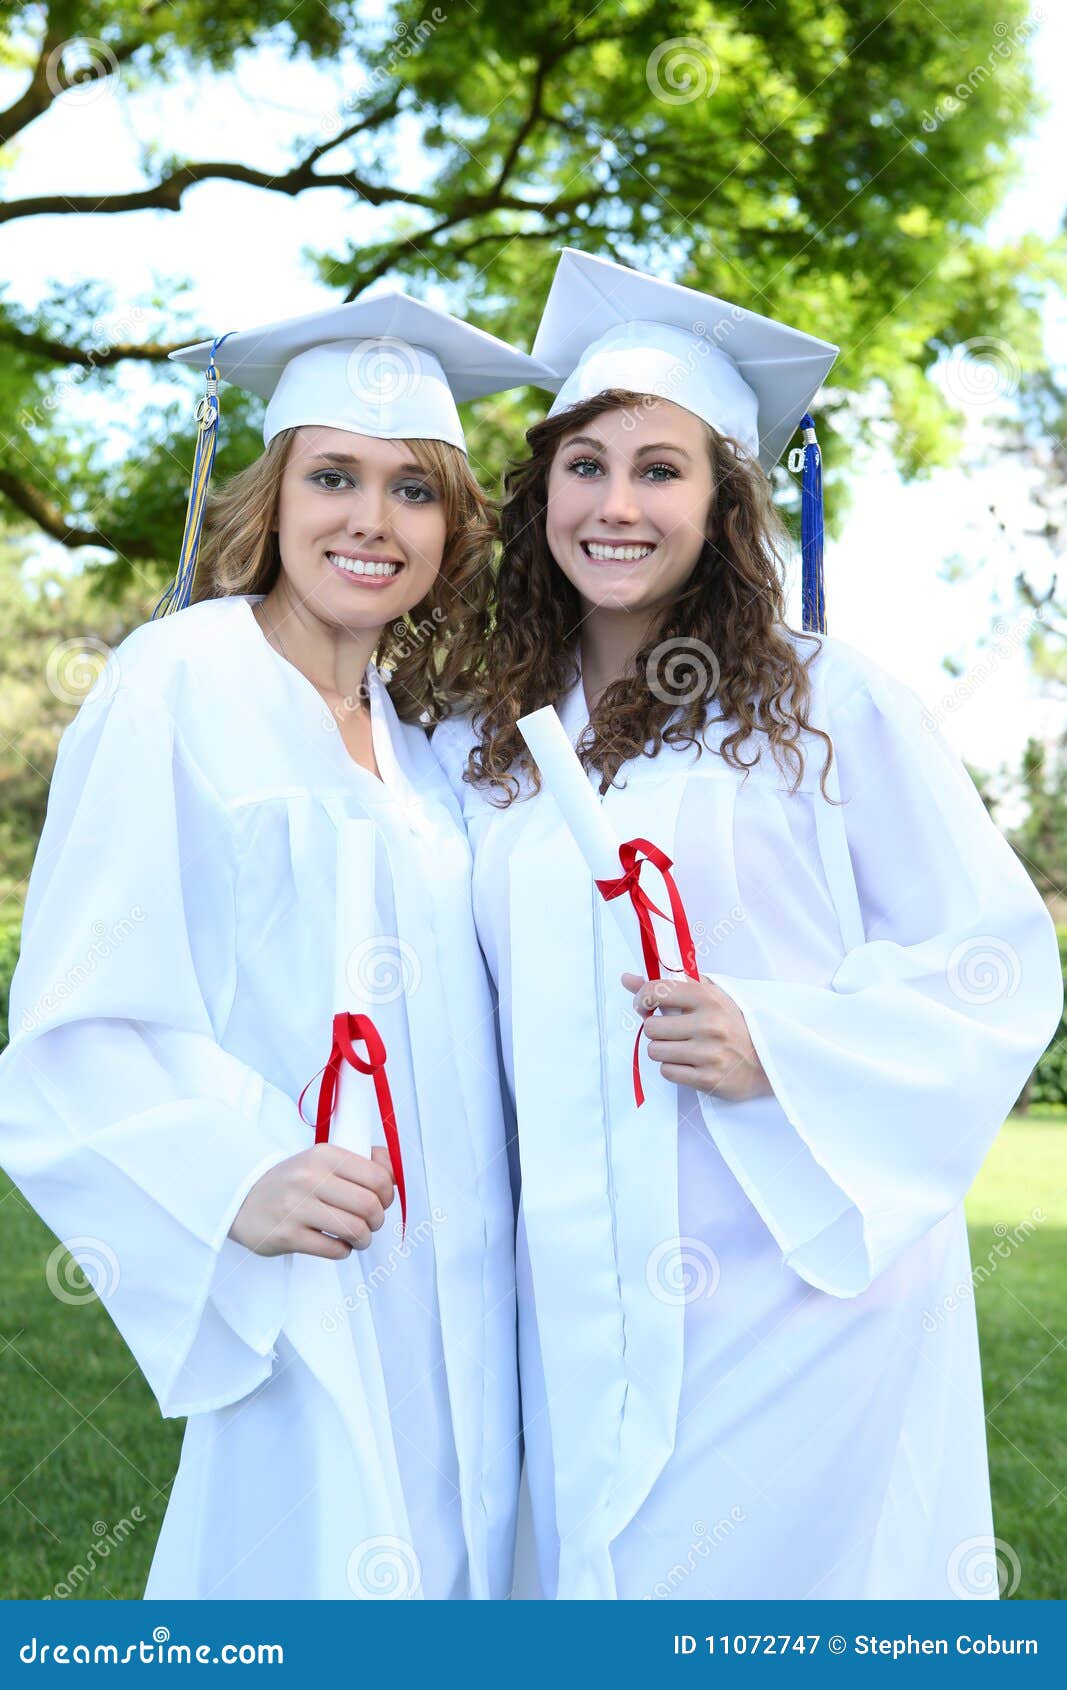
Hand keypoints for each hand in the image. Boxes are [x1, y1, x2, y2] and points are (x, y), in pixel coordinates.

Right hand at [229, 1143, 394, 1259]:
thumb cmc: (290, 1182)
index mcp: (324, 1155)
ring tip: (356, 1237)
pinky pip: (333, 1249)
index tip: (381, 1202)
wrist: (241, 1198)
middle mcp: (310, 1178)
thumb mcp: (321, 1161)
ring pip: (355, 1229)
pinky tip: (337, 1245)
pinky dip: (343, 1250)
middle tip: (369, 1223)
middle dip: (377, 1220)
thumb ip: (359, 1162)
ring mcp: (297, 1207)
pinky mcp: (287, 1235)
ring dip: (363, 1238)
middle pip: (369, 1205)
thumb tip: (394, 1172)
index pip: (377, 1177)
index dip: (388, 1195)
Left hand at [622, 972, 774, 1102]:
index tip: (645, 1006)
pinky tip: (690, 1063)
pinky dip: (673, 1068)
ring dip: (663, 1050)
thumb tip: (627, 979)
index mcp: (708, 998)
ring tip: (682, 1047)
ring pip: (655, 1051)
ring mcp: (708, 1053)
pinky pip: (667, 1072)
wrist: (767, 1061)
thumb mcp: (708, 996)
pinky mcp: (708, 1078)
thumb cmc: (733, 1024)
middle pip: (651, 1027)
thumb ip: (668, 985)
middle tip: (671, 1031)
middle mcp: (708, 1024)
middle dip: (657, 1030)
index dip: (642, 999)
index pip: (656, 991)